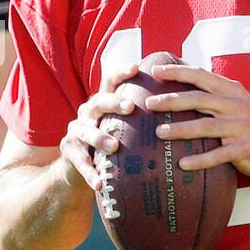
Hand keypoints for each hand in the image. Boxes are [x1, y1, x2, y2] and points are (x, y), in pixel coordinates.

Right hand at [57, 59, 142, 191]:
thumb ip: (138, 116)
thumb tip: (180, 106)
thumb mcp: (119, 124)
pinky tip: (99, 183)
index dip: (121, 73)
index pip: (110, 82)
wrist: (77, 162)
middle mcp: (87, 112)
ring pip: (87, 132)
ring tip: (113, 146)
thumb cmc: (109, 139)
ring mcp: (76, 131)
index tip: (135, 66)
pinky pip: (80, 163)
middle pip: (98, 102)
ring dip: (100, 138)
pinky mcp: (69, 151)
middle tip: (130, 106)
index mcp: (101, 102)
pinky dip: (90, 173)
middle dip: (114, 103)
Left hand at [145, 63, 249, 177]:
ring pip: (205, 126)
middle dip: (171, 100)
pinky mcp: (244, 149)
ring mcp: (241, 127)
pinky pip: (218, 155)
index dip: (177, 72)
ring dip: (180, 129)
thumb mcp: (236, 102)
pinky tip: (183, 164)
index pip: (200, 76)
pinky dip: (200, 160)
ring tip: (159, 132)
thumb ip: (212, 94)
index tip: (155, 71)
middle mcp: (235, 106)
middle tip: (149, 103)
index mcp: (231, 91)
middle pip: (198, 100)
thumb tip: (179, 87)